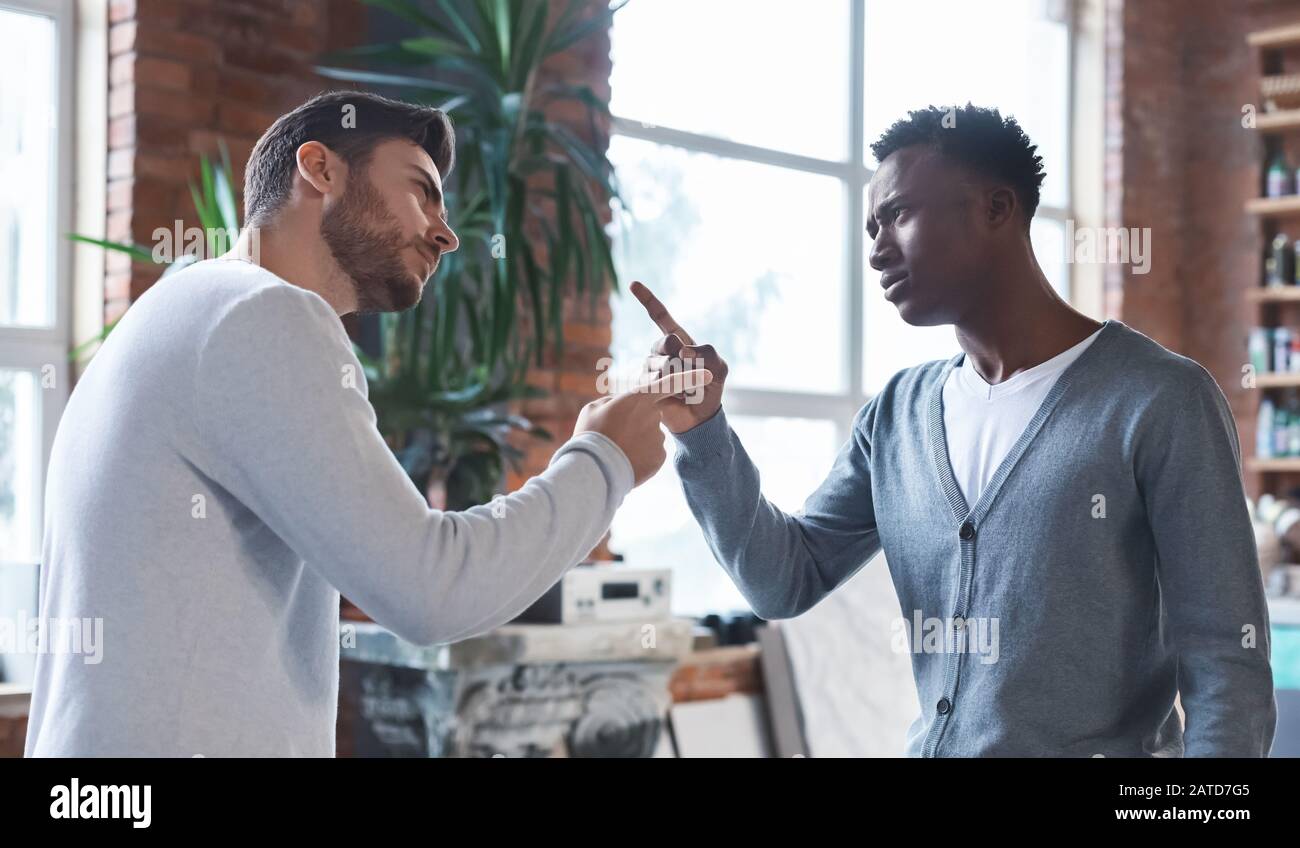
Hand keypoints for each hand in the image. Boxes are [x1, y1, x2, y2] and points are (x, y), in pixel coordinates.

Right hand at [575, 369, 712, 486]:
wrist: (594, 470)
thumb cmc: (590, 435)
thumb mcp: (593, 409)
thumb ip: (611, 403)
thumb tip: (619, 407)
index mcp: (638, 399)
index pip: (670, 383)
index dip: (690, 377)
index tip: (708, 374)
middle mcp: (654, 416)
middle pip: (652, 413)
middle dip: (638, 421)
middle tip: (617, 432)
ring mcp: (659, 438)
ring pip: (651, 435)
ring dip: (638, 440)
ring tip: (617, 449)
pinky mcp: (659, 458)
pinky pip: (652, 453)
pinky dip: (641, 456)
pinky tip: (626, 460)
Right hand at [630, 281, 728, 434]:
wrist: (701, 417)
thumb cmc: (709, 388)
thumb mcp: (718, 367)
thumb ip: (707, 353)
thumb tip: (683, 351)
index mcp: (677, 340)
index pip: (659, 316)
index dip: (647, 299)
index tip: (632, 283)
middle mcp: (659, 352)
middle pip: (664, 343)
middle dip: (681, 356)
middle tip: (691, 368)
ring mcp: (651, 369)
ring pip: (662, 365)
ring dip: (681, 377)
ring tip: (688, 388)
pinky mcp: (645, 387)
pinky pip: (658, 382)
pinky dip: (675, 389)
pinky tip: (679, 396)